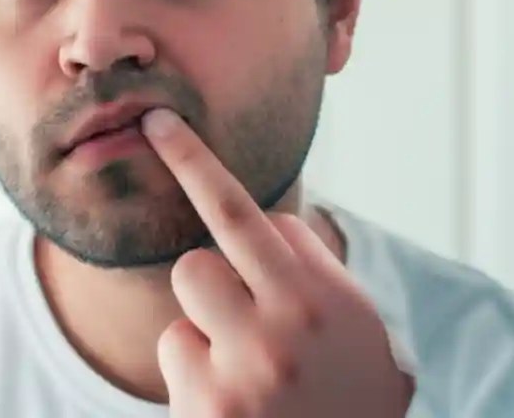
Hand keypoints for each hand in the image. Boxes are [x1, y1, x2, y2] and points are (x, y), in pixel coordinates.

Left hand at [142, 109, 413, 417]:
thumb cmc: (352, 391)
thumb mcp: (357, 324)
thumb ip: (310, 269)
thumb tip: (261, 221)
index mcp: (324, 296)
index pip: (247, 214)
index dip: (195, 163)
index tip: (156, 123)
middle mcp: (284, 328)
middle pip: (199, 261)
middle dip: (213, 284)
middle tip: (245, 320)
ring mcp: (242, 371)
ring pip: (186, 302)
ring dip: (207, 326)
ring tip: (248, 366)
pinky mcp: (208, 407)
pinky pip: (177, 353)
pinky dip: (198, 371)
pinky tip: (236, 402)